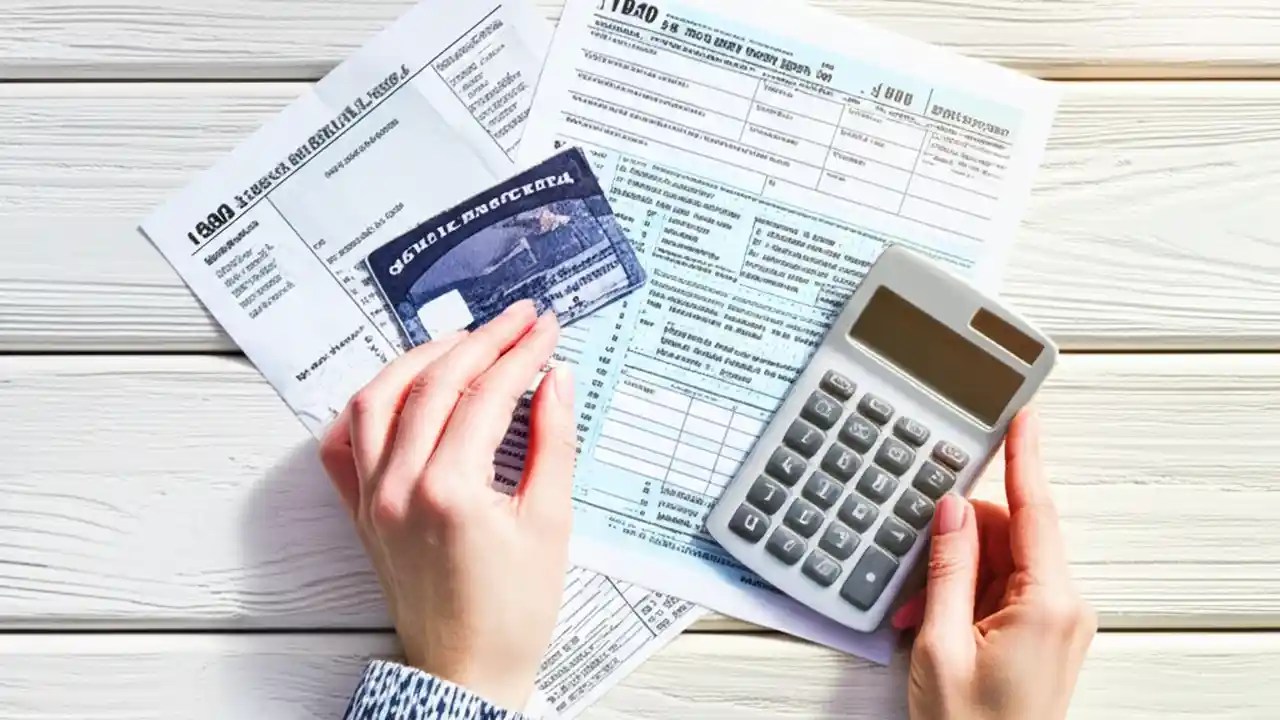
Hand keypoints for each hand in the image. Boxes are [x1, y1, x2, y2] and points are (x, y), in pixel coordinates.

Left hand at [319, 300, 575, 709]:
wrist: (467, 671)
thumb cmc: (511, 613)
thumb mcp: (550, 523)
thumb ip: (551, 442)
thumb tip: (553, 380)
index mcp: (450, 490)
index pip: (486, 393)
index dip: (521, 352)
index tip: (545, 329)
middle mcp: (400, 486)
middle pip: (435, 382)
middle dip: (481, 340)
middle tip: (518, 320)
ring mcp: (372, 497)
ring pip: (379, 398)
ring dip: (421, 358)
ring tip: (463, 342)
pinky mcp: (361, 511)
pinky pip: (343, 443)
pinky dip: (367, 407)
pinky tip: (397, 390)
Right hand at [891, 409, 1095, 719]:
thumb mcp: (940, 642)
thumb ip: (947, 567)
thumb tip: (952, 509)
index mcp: (1049, 604)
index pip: (1036, 509)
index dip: (1025, 457)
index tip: (1023, 416)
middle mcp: (1062, 607)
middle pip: (1009, 534)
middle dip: (957, 540)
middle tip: (914, 563)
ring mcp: (1053, 621)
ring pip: (1000, 561)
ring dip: (954, 574)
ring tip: (918, 612)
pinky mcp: (1039, 633)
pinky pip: (1000, 589)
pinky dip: (964, 594)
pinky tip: (933, 618)